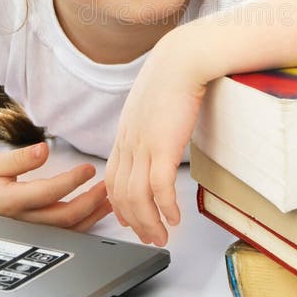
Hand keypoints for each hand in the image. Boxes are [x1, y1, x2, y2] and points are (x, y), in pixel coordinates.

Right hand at [0, 142, 111, 230]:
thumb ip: (19, 158)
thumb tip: (43, 149)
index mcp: (11, 202)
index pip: (50, 193)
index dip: (73, 181)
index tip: (89, 168)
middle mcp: (22, 221)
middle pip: (64, 217)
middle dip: (90, 202)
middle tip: (106, 185)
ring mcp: (28, 230)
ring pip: (67, 229)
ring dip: (91, 215)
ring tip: (108, 199)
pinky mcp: (33, 232)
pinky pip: (63, 233)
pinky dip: (83, 224)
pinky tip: (95, 211)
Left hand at [105, 40, 207, 246]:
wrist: (183, 59)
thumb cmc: (174, 74)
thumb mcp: (152, 102)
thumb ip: (150, 120)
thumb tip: (159, 132)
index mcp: (125, 132)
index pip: (113, 177)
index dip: (118, 203)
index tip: (127, 218)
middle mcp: (129, 142)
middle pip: (121, 193)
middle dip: (133, 221)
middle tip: (148, 238)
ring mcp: (144, 145)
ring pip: (137, 196)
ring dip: (148, 222)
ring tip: (161, 237)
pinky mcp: (163, 146)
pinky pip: (159, 187)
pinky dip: (165, 207)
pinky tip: (175, 217)